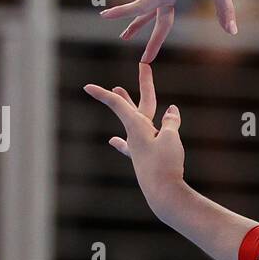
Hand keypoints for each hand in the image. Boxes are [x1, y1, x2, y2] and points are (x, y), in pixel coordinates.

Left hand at [84, 62, 186, 218]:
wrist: (163, 193)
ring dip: (128, 104)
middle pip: (135, 105)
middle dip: (143, 85)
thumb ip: (171, 122)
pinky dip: (123, 140)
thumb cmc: (166, 165)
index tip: (86, 87)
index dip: (102, 94)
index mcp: (138, 127)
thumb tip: (172, 111)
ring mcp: (138, 146)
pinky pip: (132, 144)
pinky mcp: (143, 158)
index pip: (118, 105)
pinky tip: (113, 141)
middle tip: (143, 66)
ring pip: (133, 119)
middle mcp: (136, 134)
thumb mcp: (172, 139)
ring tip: (119, 90)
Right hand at [98, 0, 239, 62]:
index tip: (105, 15)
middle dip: (144, 35)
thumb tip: (232, 32)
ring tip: (125, 34)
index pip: (144, 4)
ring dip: (138, 19)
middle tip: (145, 60)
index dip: (126, 12)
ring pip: (148, 2)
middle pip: (151, 14)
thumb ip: (225, 9)